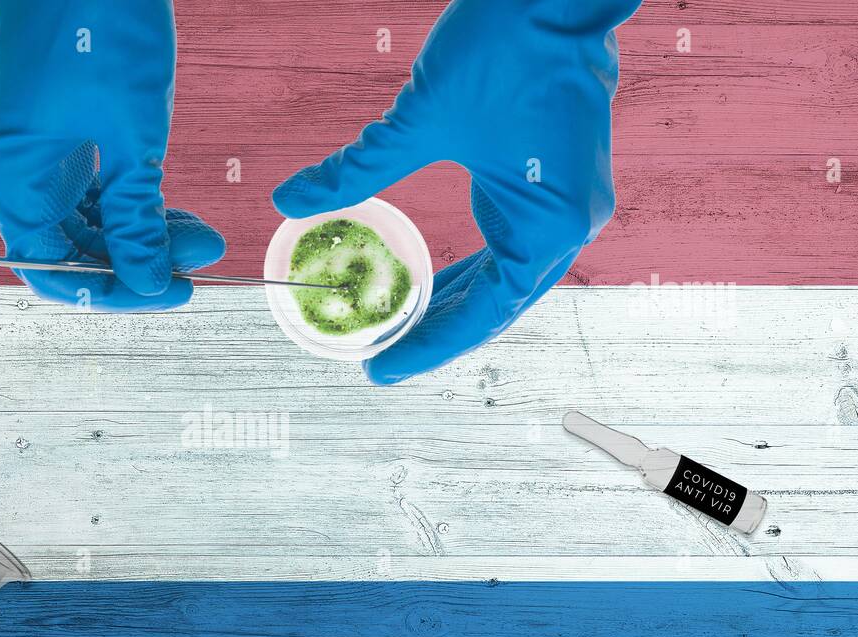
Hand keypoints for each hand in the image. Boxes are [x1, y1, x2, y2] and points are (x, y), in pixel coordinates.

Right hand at [0, 0, 224, 310]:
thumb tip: (149, 284)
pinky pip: (82, 184)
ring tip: (200, 232)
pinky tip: (169, 204)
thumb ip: (137, 219)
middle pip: (69, 248)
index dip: (114, 293)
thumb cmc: (98, 25)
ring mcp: (25, 147)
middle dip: (138, 258)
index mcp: (9, 181)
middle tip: (203, 258)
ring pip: (81, 218)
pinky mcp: (46, 127)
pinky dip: (125, 198)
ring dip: (138, 230)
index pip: (54, 272)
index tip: (173, 292)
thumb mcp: (132, 138)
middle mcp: (6, 170)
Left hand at [273, 0, 640, 382]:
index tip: (378, 370)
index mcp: (546, 227)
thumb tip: (289, 199)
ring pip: (506, 279)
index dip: (427, 347)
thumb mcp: (418, 119)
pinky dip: (474, 267)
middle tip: (380, 357)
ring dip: (455, 302)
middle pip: (496, 306)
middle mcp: (568, 227)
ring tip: (400, 326)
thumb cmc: (502, 47)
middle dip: (436, 332)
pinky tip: (434, 279)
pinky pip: (513, 246)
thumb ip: (356, 169)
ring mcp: (568, 207)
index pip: (482, 314)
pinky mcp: (559, 185)